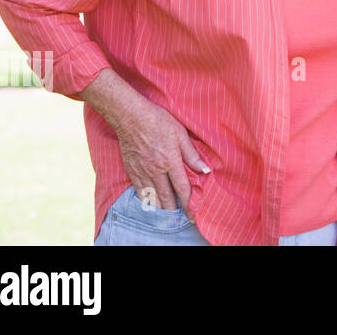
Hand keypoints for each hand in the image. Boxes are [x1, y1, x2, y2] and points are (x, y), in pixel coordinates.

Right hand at [112, 97, 209, 218]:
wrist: (131, 117)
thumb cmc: (158, 122)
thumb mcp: (180, 134)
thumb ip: (192, 154)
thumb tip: (205, 170)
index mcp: (170, 161)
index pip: (182, 188)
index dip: (188, 204)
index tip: (193, 215)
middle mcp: (156, 170)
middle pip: (166, 197)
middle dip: (175, 210)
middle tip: (182, 219)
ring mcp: (142, 172)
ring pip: (152, 197)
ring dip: (161, 208)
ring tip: (168, 215)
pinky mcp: (132, 170)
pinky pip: (139, 191)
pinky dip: (146, 200)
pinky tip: (150, 204)